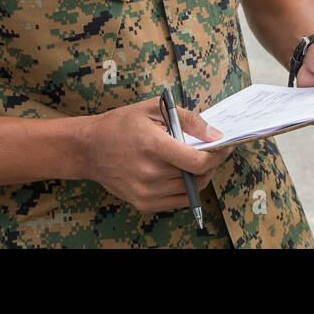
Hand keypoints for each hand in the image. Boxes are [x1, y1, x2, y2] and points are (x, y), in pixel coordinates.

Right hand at [80, 96, 232, 211]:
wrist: (88, 148)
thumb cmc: (121, 124)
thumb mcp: (154, 109)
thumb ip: (189, 120)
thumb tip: (215, 135)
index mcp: (153, 146)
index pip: (197, 161)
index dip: (218, 155)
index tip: (225, 145)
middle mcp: (149, 173)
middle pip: (197, 176)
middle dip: (212, 162)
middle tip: (214, 150)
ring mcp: (145, 191)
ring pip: (190, 189)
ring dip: (201, 176)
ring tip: (198, 160)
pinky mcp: (142, 203)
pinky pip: (178, 201)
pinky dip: (187, 188)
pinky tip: (184, 173)